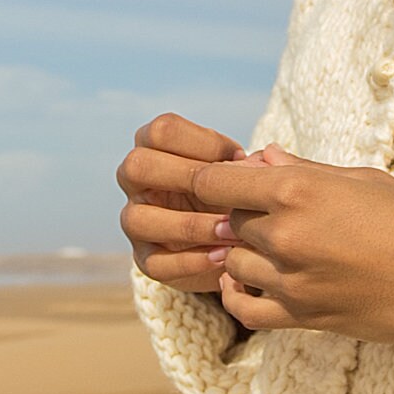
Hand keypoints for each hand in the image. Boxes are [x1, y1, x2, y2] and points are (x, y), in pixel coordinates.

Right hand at [116, 113, 249, 292]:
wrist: (235, 241)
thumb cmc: (235, 194)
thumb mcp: (241, 175)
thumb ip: (248, 165)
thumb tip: (257, 162)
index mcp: (156, 149)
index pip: (161, 131)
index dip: (202, 141)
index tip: (238, 157)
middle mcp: (137, 182)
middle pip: (136, 166)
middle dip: (184, 177)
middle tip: (225, 193)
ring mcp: (136, 222)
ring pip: (138, 219)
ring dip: (189, 226)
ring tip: (230, 231)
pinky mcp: (146, 259)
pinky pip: (155, 262)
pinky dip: (192, 261)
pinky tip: (224, 255)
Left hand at [192, 145, 393, 346]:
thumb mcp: (361, 179)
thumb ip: (303, 170)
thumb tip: (261, 158)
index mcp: (299, 191)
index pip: (217, 182)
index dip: (212, 178)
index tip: (223, 180)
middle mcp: (287, 236)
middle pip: (227, 220)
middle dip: (240, 212)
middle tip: (268, 208)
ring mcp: (292, 282)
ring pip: (233, 263)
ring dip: (243, 252)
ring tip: (274, 242)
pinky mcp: (303, 318)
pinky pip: (246, 310)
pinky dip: (239, 295)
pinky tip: (253, 282)